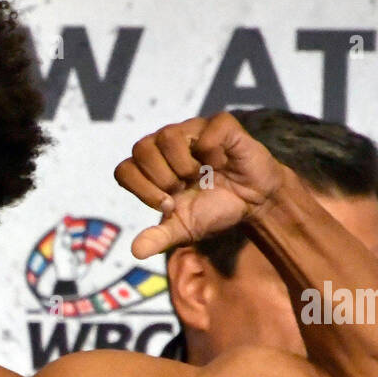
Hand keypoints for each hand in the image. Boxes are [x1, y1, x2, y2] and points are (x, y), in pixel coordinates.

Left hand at [114, 112, 286, 257]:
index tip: (168, 204)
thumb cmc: (214, 210)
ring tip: (201, 176)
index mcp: (152, 167)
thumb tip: (136, 252)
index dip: (142, 189)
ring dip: (184, 166)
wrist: (253, 203)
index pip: (124, 170)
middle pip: (141, 149)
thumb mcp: (184, 229)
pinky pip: (205, 132)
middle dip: (162, 178)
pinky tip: (221, 164)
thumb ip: (159, 237)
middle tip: (184, 188)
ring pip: (168, 135)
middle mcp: (167, 144)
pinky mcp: (220, 124)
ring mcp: (192, 130)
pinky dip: (212, 154)